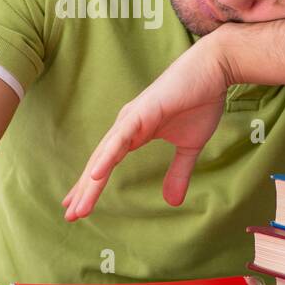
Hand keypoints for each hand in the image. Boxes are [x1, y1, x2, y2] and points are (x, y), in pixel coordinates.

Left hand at [62, 32, 232, 220]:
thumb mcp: (189, 146)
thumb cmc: (200, 101)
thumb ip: (178, 172)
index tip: (78, 206)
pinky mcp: (143, 111)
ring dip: (90, 181)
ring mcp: (132, 118)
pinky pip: (121, 138)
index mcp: (134, 133)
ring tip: (77, 205)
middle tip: (70, 215)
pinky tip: (95, 174)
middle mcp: (126, 126)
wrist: (214, 69)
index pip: (106, 164)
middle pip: (99, 163)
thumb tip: (173, 202)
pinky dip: (108, 156)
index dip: (92, 186)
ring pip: (105, 154)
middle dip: (84, 190)